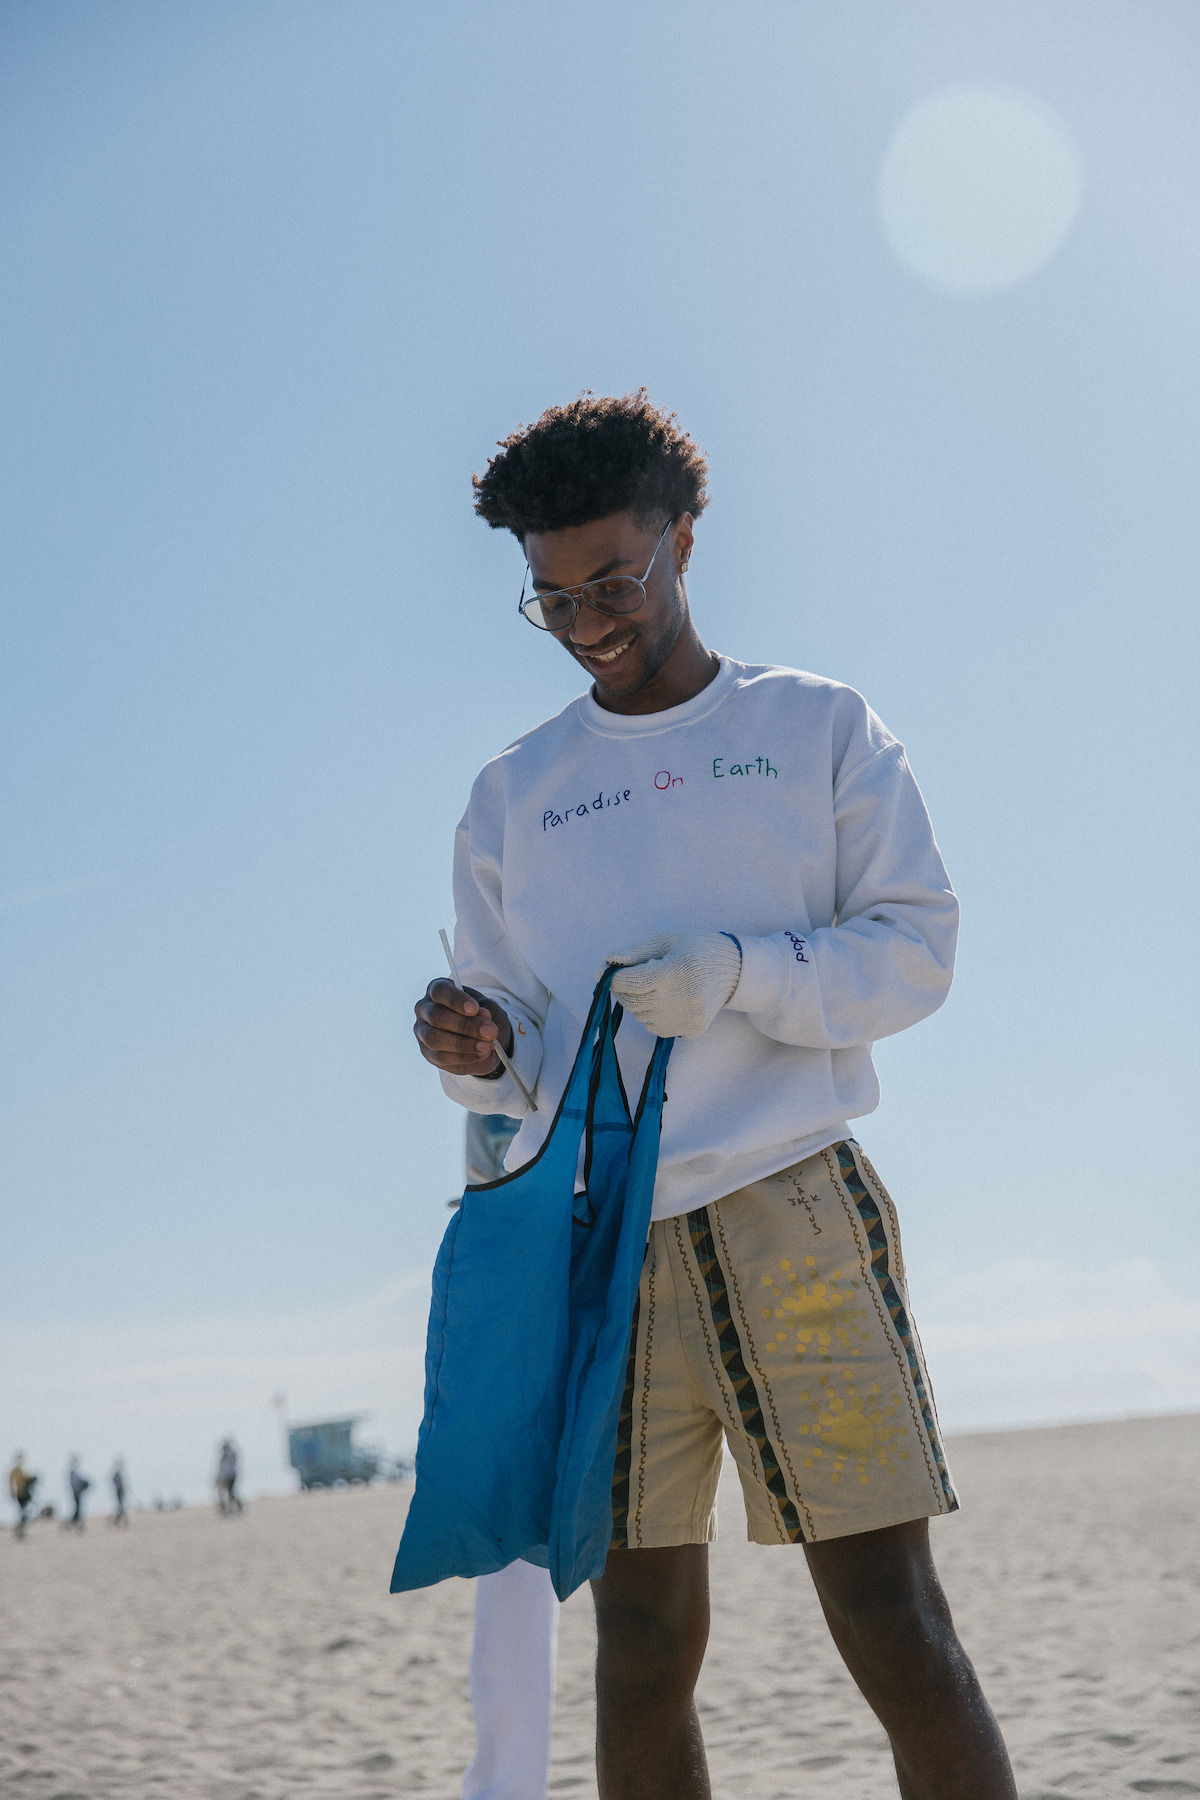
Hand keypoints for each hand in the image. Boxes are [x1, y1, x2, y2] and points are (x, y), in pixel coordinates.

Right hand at [413, 979, 513, 1076]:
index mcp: (437, 989)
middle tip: (489, 1032)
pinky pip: (440, 1057)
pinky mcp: (427, 1053)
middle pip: (436, 1016)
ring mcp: (422, 1032)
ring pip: (434, 1038)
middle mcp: (425, 1008)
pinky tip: (480, 1054)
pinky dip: (463, 1057)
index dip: (456, 1000)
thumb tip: (483, 1015)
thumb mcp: (489, 1009)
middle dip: (464, 1025)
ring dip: (463, 1044)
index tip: (475, 1009)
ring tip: (487, 1046)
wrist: (483, 1039)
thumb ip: (486, 1010)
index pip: (439, 991)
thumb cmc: (483, 1017)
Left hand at [606, 931, 741, 1038]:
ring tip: (655, 986)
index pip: (632, 982)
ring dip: (638, 1002)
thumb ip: (634, 953)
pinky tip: (666, 999)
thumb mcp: (666, 941)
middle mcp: (683, 998)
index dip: (614, 978)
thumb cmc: (695, 949)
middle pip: (633, 1002)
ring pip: (641, 1017)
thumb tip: (605, 965)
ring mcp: (688, 1017)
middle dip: (624, 990)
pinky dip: (652, 1015)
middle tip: (630, 978)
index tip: (608, 972)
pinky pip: (656, 1027)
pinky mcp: (692, 1030)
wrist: (734, 970)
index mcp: (676, 970)